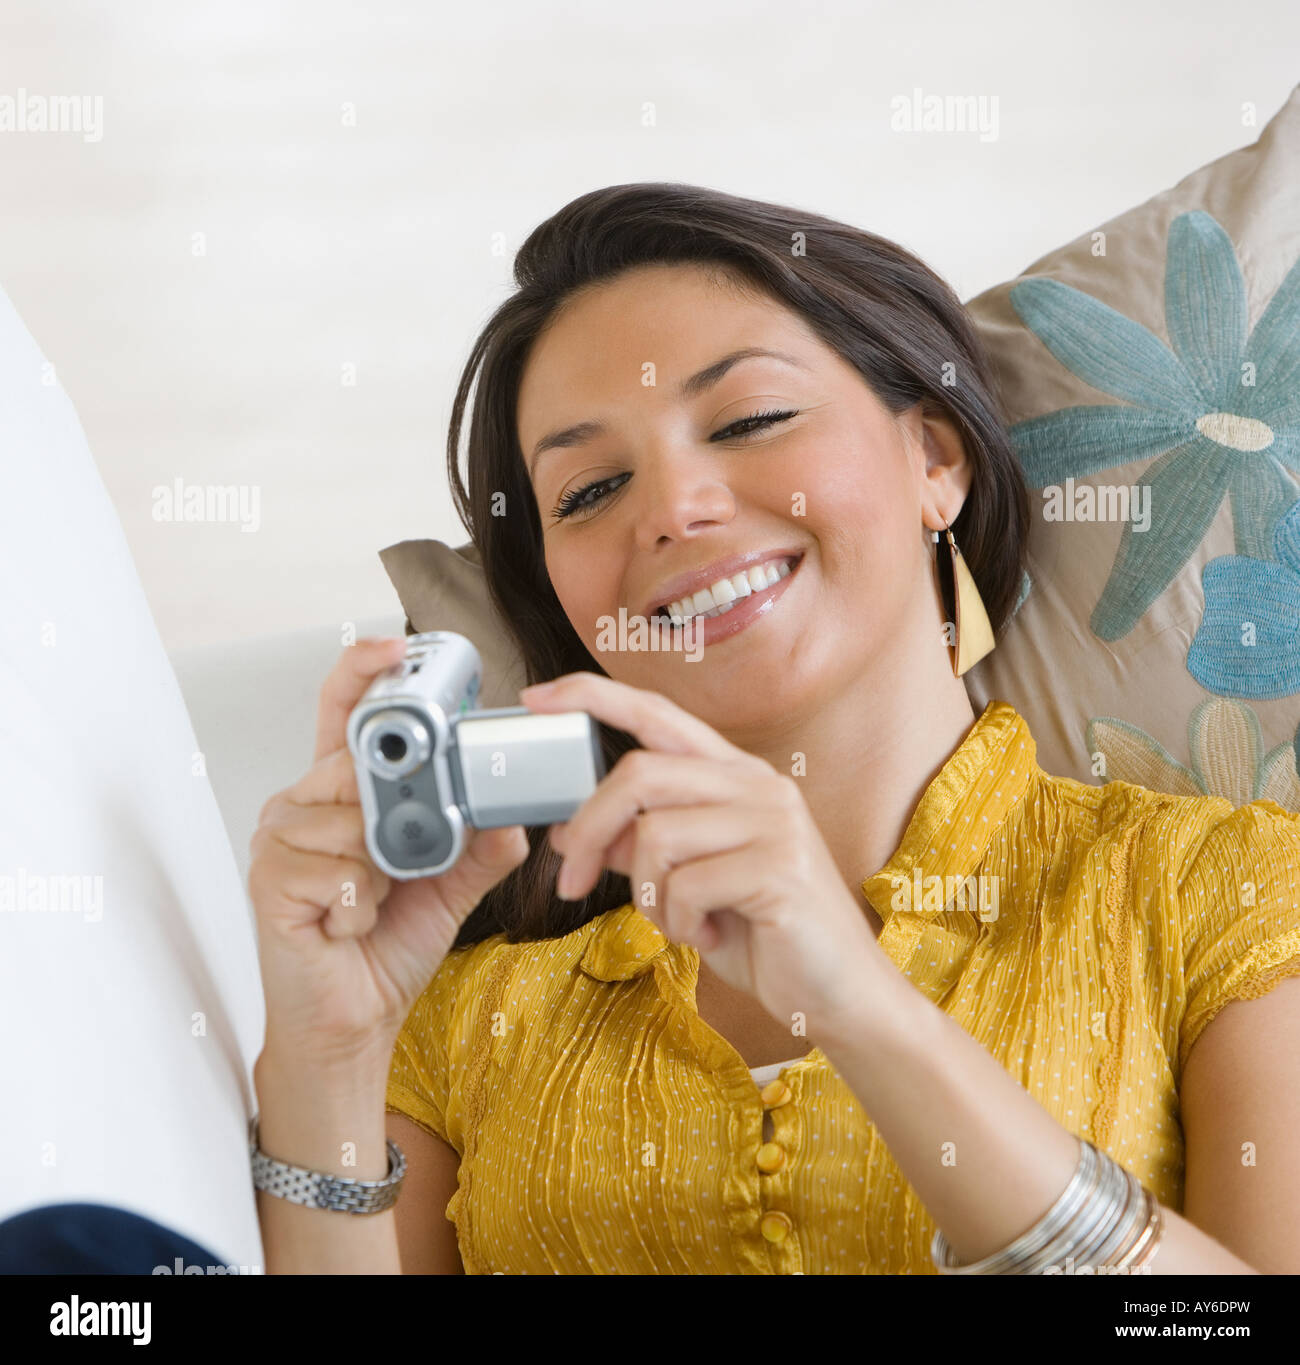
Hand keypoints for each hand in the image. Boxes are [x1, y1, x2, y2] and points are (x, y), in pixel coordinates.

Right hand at [248, 637, 529, 1067]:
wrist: (355, 1019)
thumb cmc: (389, 944)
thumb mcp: (453, 884)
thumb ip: (480, 841)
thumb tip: (513, 807)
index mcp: (342, 792)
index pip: (345, 714)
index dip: (365, 671)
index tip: (395, 644)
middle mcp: (303, 804)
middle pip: (359, 767)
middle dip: (402, 811)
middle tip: (406, 857)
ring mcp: (280, 839)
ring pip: (356, 823)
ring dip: (384, 873)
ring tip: (372, 902)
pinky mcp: (269, 880)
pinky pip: (340, 871)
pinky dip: (362, 905)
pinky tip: (348, 925)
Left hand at [519, 671, 892, 1045]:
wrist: (837, 993)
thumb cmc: (763, 935)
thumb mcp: (686, 884)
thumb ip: (638, 848)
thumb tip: (570, 830)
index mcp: (736, 775)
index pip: (658, 714)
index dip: (594, 697)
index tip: (538, 697)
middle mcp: (758, 785)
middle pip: (639, 774)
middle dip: (589, 831)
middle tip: (572, 883)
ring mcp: (774, 822)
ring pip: (655, 836)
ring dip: (647, 895)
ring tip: (682, 921)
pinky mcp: (780, 868)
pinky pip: (685, 886)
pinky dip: (678, 924)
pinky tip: (711, 937)